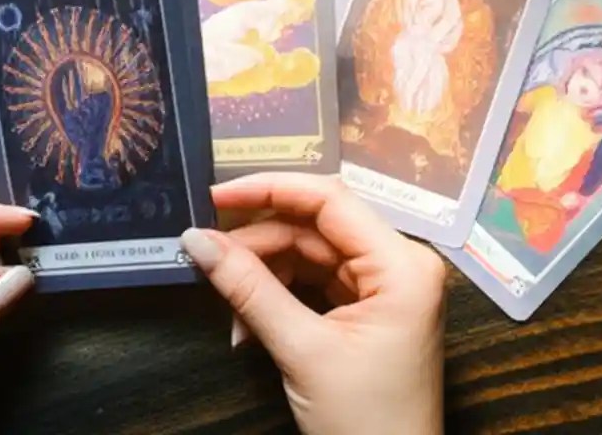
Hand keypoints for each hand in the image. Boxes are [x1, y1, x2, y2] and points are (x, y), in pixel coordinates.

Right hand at [180, 173, 445, 434]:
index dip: (269, 190)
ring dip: (264, 274)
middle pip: (317, 226)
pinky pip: (317, 282)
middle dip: (259, 243)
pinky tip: (246, 322)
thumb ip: (249, 288)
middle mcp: (401, 264)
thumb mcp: (302, 350)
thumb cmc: (366, 423)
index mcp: (403, 264)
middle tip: (206, 255)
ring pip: (311, 254)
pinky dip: (279, 296)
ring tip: (228, 306)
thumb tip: (198, 241)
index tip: (216, 197)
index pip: (330, 200)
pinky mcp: (370, 310)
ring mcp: (386, 287)